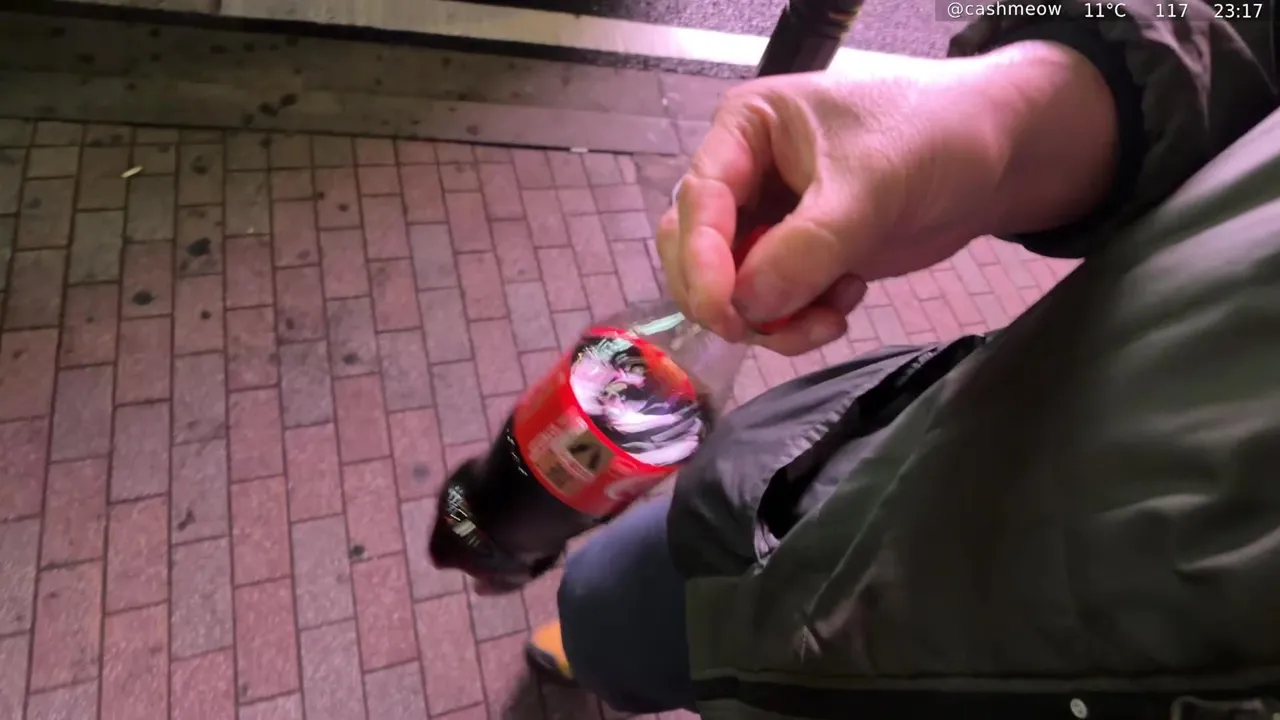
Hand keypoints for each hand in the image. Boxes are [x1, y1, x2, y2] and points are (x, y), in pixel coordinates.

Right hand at [658, 41, 1116, 354]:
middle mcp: (747, 173)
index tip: (722, 313)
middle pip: (698, 248)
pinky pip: (774, 302)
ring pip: (734, 285)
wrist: (1000, 157)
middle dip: (730, 295)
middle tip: (760, 331)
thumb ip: (805, 249)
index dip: (701, 261)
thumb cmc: (933, 139)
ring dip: (772, 316)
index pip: (699, 200)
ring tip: (829, 318)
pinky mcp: (802, 255)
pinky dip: (799, 318)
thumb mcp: (868, 187)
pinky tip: (846, 302)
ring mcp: (773, 218)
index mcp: (747, 129)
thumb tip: (746, 308)